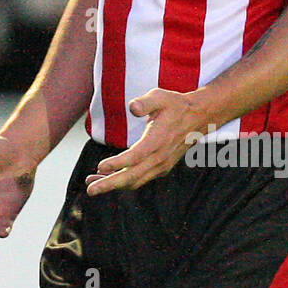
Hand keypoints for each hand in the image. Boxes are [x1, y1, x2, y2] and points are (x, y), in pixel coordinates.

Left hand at [85, 88, 207, 194]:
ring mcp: (161, 165)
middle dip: (110, 184)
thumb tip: (133, 107)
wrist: (197, 118)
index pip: (136, 156)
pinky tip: (108, 177)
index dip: (118, 163)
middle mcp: (160, 157)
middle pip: (133, 176)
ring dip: (113, 185)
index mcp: (158, 140)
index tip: (100, 167)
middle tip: (90, 190)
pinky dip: (124, 182)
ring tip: (92, 185)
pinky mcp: (160, 168)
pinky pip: (140, 179)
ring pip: (135, 181)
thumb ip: (145, 102)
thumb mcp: (160, 96)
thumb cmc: (174, 105)